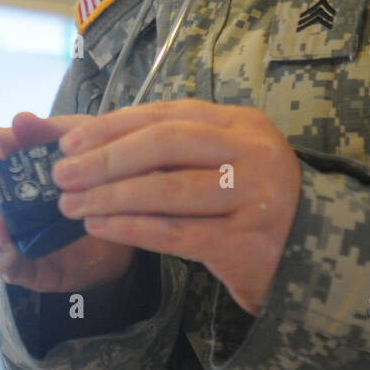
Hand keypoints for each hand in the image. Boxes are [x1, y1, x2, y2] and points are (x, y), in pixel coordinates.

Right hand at [0, 112, 134, 293]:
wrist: (127, 218)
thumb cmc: (95, 172)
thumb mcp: (83, 143)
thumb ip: (52, 131)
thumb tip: (21, 120)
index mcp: (4, 159)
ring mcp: (1, 232)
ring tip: (5, 227)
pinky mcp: (19, 263)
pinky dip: (2, 258)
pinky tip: (14, 250)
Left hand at [51, 99, 301, 315]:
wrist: (307, 255)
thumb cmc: (246, 202)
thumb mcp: (220, 159)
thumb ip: (166, 146)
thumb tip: (86, 138)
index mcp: (242, 123)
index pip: (168, 114)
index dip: (114, 125)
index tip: (69, 142)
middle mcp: (252, 152)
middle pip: (167, 144)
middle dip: (107, 158)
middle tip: (63, 174)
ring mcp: (253, 196)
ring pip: (168, 190)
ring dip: (111, 196)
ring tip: (72, 204)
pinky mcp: (245, 242)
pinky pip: (177, 233)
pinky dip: (133, 228)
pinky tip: (101, 226)